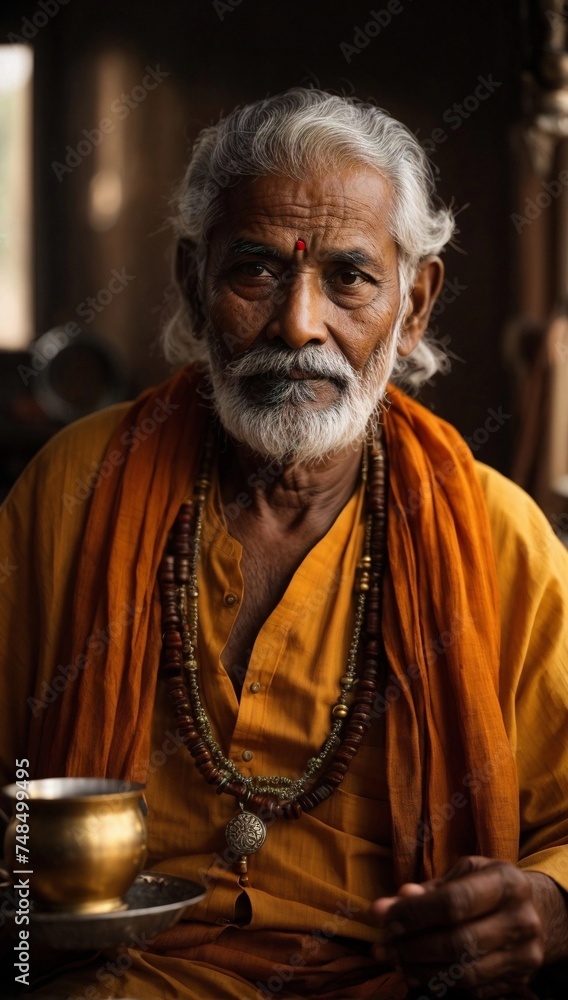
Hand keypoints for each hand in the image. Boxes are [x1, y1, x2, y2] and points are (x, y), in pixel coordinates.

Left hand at [371, 856, 567, 996]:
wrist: (533, 911)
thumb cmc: (486, 887)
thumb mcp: (462, 874)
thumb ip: (426, 890)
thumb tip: (386, 907)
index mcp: (506, 882)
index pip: (454, 902)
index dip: (414, 913)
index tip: (382, 918)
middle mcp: (521, 918)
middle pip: (458, 941)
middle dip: (411, 947)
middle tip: (381, 947)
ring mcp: (524, 954)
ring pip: (464, 972)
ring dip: (420, 969)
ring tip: (395, 960)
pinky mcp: (520, 979)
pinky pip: (473, 989)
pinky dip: (439, 982)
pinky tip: (417, 972)